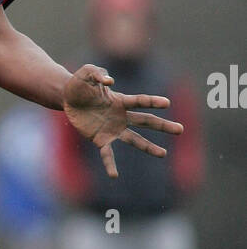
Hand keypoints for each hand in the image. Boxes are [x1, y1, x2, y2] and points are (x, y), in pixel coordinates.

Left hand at [63, 63, 183, 177]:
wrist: (67, 97)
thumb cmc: (80, 83)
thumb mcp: (87, 72)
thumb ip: (98, 73)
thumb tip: (110, 81)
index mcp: (121, 100)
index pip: (140, 101)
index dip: (153, 102)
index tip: (167, 103)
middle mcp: (121, 116)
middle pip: (146, 121)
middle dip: (163, 126)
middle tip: (180, 130)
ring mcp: (113, 129)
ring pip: (134, 140)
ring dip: (148, 147)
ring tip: (163, 154)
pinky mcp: (100, 139)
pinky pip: (107, 154)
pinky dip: (110, 164)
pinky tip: (114, 176)